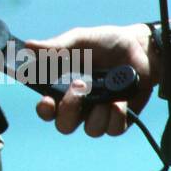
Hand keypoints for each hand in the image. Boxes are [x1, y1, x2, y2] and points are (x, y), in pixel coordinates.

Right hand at [26, 23, 156, 137]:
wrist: (142, 48)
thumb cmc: (106, 43)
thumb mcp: (80, 40)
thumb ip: (56, 48)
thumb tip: (29, 46)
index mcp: (64, 87)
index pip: (47, 109)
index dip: (44, 110)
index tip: (47, 100)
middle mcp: (80, 105)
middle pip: (65, 126)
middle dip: (70, 110)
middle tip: (79, 87)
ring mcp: (100, 113)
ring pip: (91, 130)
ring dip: (97, 112)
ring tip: (106, 92)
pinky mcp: (121, 119)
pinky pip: (113, 129)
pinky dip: (116, 115)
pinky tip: (120, 100)